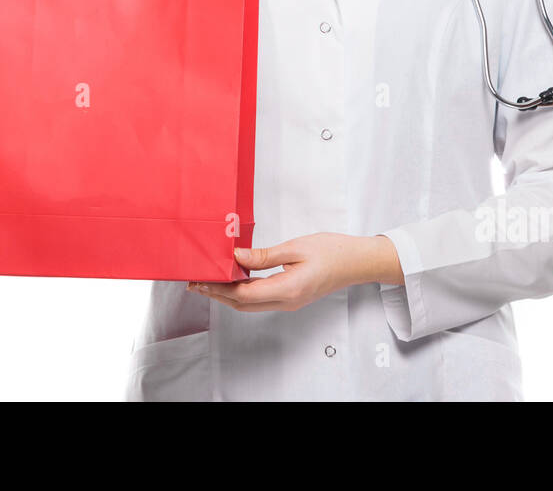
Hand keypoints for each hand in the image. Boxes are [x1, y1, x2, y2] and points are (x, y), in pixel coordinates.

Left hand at [186, 233, 402, 311]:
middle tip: (195, 283)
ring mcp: (289, 302)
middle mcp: (286, 301)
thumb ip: (264, 255)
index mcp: (287, 289)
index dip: (219, 289)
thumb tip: (236, 257)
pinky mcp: (291, 297)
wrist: (357, 262)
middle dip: (217, 294)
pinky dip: (243, 291)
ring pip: (250, 304)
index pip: (244, 294)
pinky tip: (234, 279)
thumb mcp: (296, 247)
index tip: (200, 280)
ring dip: (228, 294)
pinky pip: (260, 299)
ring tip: (208, 282)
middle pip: (243, 304)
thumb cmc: (332, 251)